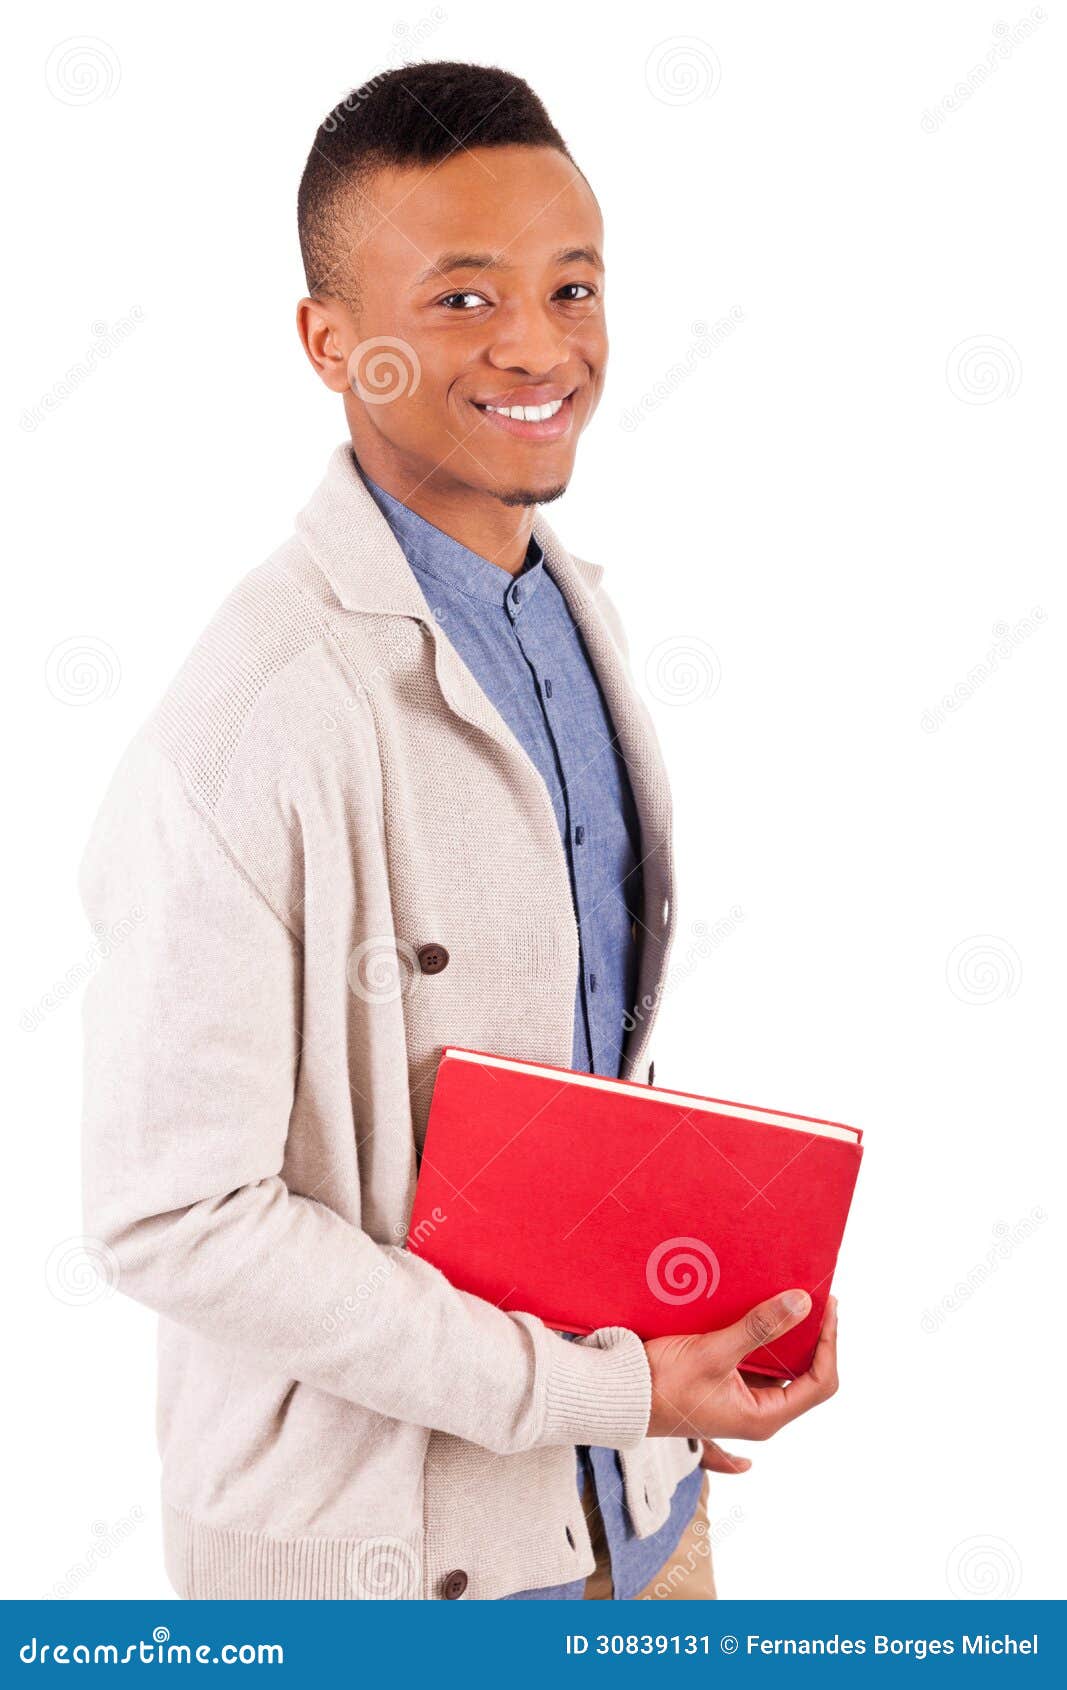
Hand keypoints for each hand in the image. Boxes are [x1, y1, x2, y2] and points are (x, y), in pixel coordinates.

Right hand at [644, 1291, 837, 1467]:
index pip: (820, 1382)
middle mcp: (759, 1413)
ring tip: (787, 1296)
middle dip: (812, 1335)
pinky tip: (762, 1312)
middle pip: (806, 1374)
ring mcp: (742, 1401)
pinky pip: (757, 1361)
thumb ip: (759, 1328)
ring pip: (780, 1366)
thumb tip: (802, 1303)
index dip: (829, 1342)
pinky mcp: (725, 1386)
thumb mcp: (713, 1352)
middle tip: (811, 1295)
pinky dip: (764, 1337)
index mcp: (764, 1417)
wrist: (619, 1396)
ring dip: (787, 1334)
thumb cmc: (662, 1384)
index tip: (827, 1305)